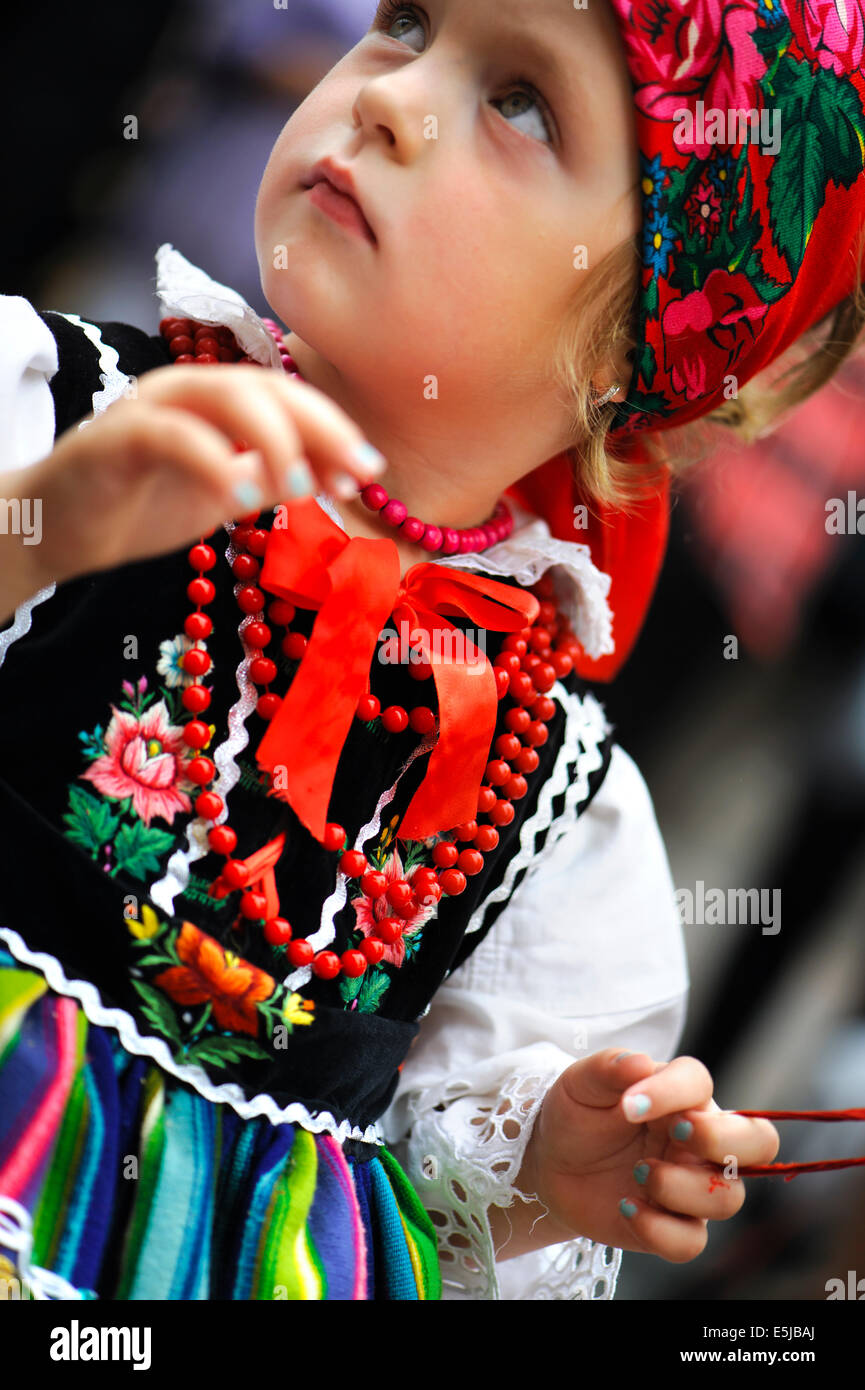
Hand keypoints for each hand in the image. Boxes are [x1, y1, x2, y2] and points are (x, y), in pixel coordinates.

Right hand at [21, 362, 383, 590]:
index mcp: (214, 400)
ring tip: (302, 485)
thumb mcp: (223, 494)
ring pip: (223, 396)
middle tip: (355, 473)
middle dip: (319, 426)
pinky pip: (171, 435)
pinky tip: (243, 500)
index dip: (332, 427)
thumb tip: (332, 474)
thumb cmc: (141, 505)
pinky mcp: (115, 437)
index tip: (368, 470)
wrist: (59, 531)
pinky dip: (213, 461)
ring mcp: (149, 407)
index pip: (286, 396)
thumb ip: (272, 478)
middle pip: (264, 387)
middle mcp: (185, 390)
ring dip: (275, 439)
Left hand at [515, 1048, 779, 1262]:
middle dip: (723, 1139)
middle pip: (759, 1142)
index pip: (700, 1083)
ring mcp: (692, 1185)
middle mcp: (698, 1140)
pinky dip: (659, 1229)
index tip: (629, 1104)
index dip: (673, 1091)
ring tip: (637, 1173)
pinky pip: (692, 1242)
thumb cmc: (576, 1116)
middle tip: (676, 1132)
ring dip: (681, 1187)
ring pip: (728, 1198)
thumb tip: (642, 1063)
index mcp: (680, 1096)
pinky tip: (626, 1206)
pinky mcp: (675, 1226)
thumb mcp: (581, 1083)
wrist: (550, 1166)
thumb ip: (610, 1068)